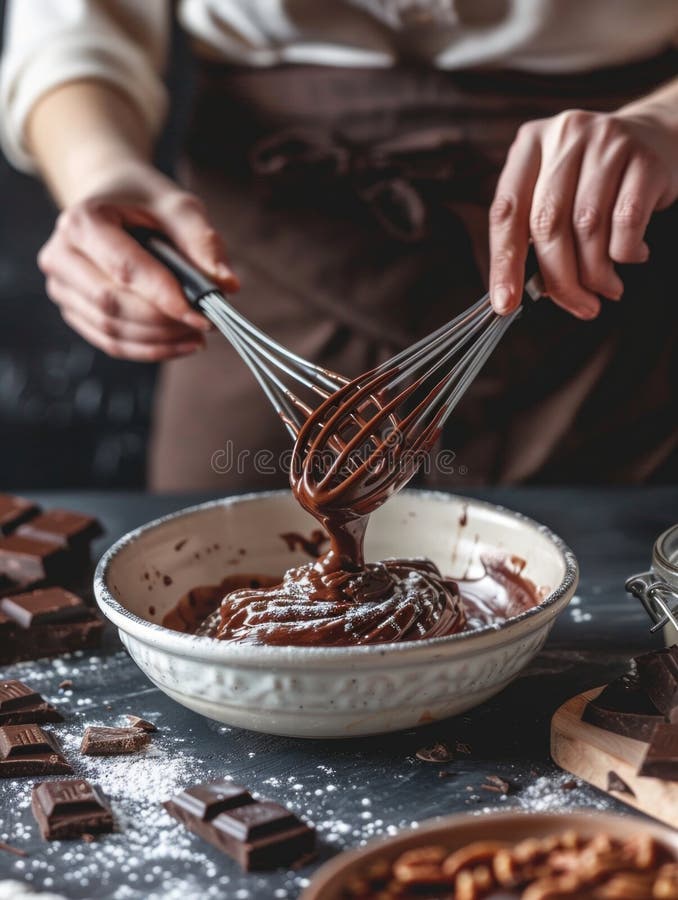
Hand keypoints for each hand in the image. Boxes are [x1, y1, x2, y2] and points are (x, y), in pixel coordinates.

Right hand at [38, 164, 238, 360]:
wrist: (110, 199)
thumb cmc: (143, 201)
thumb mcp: (178, 206)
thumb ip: (202, 242)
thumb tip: (226, 284)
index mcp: (81, 222)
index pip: (124, 270)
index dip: (165, 297)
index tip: (202, 315)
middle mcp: (61, 256)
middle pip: (113, 305)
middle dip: (164, 322)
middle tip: (204, 325)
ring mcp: (62, 287)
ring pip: (111, 330)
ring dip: (159, 340)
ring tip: (197, 335)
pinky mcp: (73, 311)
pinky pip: (110, 342)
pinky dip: (148, 349)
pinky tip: (180, 343)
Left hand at [488, 106, 677, 317]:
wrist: (657, 136)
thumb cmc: (593, 177)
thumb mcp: (555, 187)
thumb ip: (534, 229)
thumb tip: (525, 290)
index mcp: (530, 145)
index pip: (506, 212)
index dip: (504, 264)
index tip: (506, 304)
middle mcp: (564, 137)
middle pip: (548, 224)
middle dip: (560, 279)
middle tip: (576, 306)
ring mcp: (606, 142)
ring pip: (588, 227)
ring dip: (595, 273)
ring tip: (604, 290)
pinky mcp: (644, 158)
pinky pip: (627, 221)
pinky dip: (625, 252)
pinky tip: (631, 257)